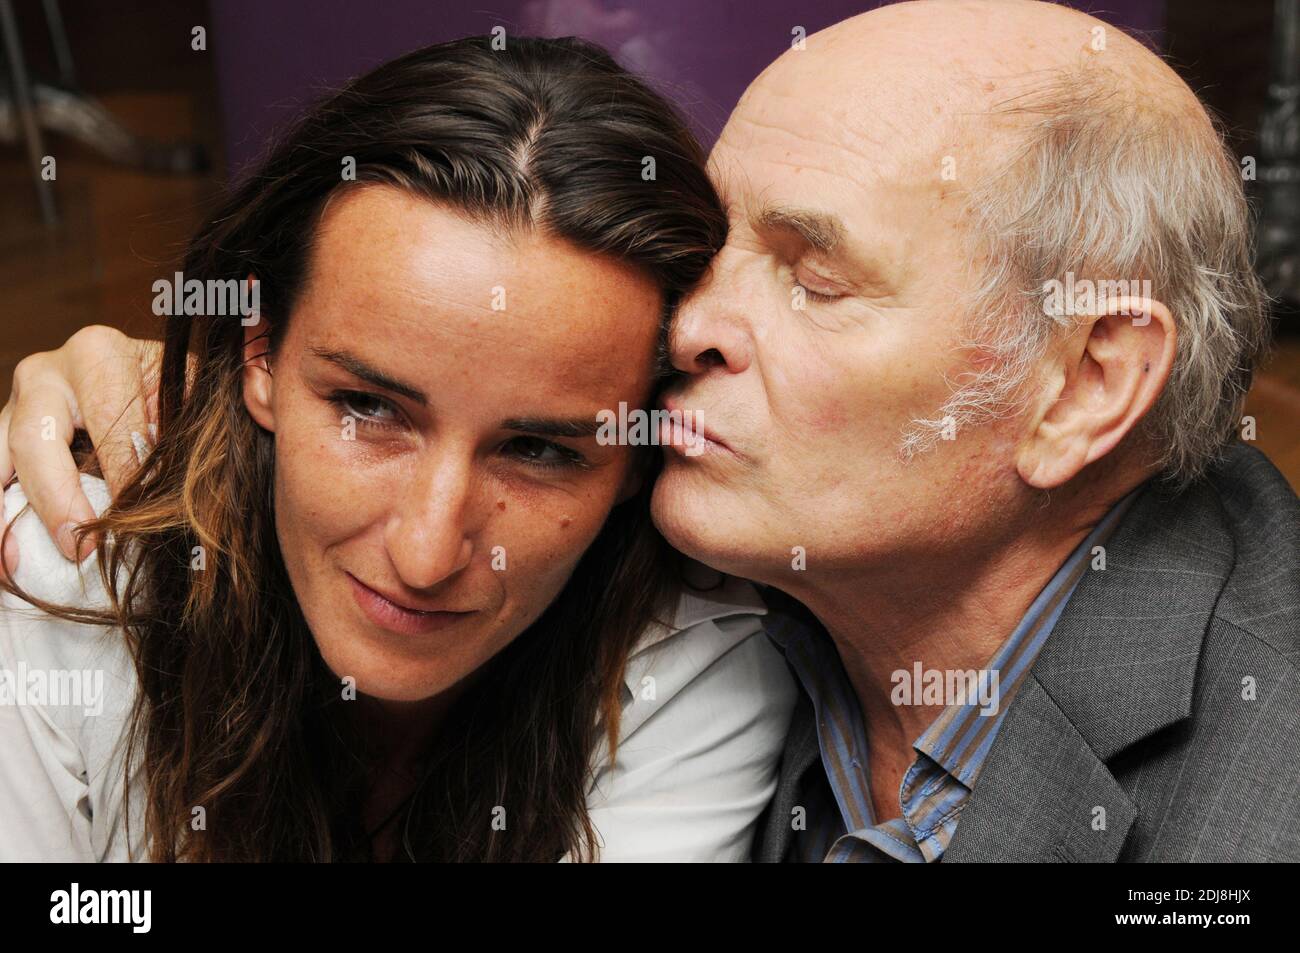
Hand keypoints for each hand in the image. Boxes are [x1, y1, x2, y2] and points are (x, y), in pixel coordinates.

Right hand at [0, 326, 161, 577]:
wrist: (143, 378)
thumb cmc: (171, 392)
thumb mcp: (187, 396)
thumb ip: (183, 429)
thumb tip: (172, 484)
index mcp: (98, 354)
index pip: (107, 419)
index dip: (121, 473)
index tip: (133, 519)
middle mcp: (45, 373)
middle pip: (36, 440)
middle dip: (57, 500)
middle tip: (79, 549)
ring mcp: (14, 404)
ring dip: (1, 516)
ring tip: (12, 566)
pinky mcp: (1, 434)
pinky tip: (5, 559)